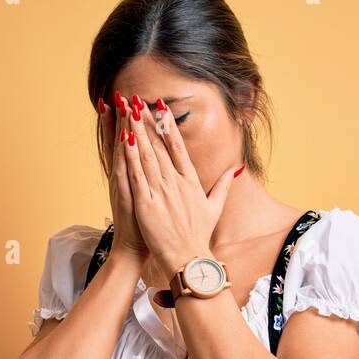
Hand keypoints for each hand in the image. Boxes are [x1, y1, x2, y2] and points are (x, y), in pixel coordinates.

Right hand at [100, 93, 150, 262]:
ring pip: (120, 149)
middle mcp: (124, 175)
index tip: (130, 103)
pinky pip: (123, 168)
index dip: (129, 123)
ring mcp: (122, 182)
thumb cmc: (147, 224)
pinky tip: (124, 134)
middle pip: (121, 140)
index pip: (130, 143)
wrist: (135, 248)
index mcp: (133, 175)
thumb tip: (166, 169)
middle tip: (120, 94)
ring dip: (120, 126)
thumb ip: (158, 181)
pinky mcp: (124, 193)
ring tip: (118, 104)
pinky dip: (123, 151)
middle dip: (122, 117)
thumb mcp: (152, 198)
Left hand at [120, 94, 242, 273]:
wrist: (189, 258)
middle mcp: (176, 182)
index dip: (168, 125)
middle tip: (138, 99)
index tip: (161, 108)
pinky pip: (136, 173)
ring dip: (136, 131)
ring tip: (129, 111)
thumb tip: (235, 169)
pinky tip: (124, 137)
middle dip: (148, 121)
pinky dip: (130, 154)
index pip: (178, 147)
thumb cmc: (199, 235)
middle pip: (159, 145)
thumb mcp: (214, 208)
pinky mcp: (146, 202)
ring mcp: (161, 191)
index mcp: (190, 181)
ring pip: (146, 154)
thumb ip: (223, 186)